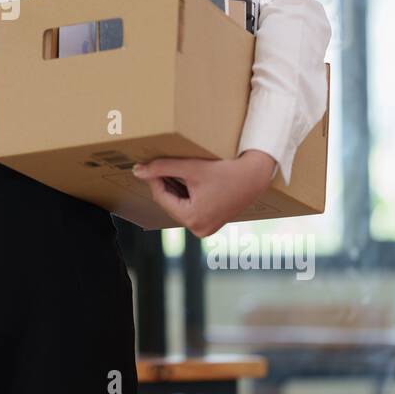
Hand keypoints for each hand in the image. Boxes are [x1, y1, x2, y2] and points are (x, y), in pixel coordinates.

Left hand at [131, 150, 277, 236]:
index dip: (154, 179)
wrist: (257, 174)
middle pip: (171, 203)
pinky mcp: (213, 222)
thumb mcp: (191, 167)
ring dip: (176, 188)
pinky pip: (192, 207)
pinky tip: (189, 178)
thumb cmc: (226, 170)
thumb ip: (162, 168)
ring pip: (180, 205)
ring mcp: (207, 228)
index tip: (149, 163)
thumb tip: (137, 171)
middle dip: (166, 184)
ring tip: (175, 169)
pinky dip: (188, 194)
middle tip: (160, 165)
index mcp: (193, 219)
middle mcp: (199, 229)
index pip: (162, 198)